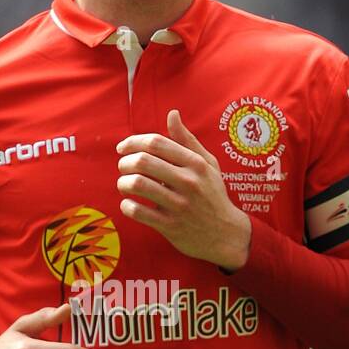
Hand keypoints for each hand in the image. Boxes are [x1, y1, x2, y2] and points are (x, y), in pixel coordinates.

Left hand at [116, 109, 251, 269]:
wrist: (226, 234)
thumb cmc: (213, 195)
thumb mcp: (208, 164)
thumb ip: (187, 140)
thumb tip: (172, 114)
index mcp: (196, 163)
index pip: (156, 143)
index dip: (133, 142)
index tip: (122, 148)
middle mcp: (188, 182)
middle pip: (143, 161)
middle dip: (124, 162)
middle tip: (122, 167)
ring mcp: (179, 205)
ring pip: (137, 184)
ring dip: (122, 182)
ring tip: (124, 184)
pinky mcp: (171, 226)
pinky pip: (138, 212)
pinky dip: (127, 206)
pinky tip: (129, 204)